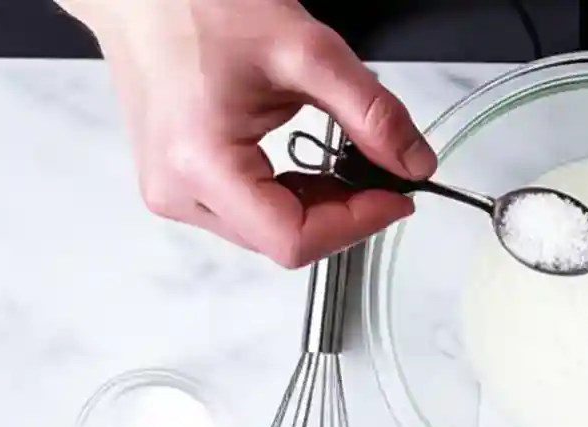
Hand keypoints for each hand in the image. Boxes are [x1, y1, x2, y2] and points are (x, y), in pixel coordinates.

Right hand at [58, 0, 435, 267]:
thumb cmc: (201, 5)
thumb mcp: (308, 52)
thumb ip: (370, 113)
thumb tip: (414, 164)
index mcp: (201, 163)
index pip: (293, 239)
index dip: (357, 224)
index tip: (397, 196)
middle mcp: (177, 192)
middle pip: (283, 242)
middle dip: (343, 215)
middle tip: (382, 176)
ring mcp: (172, 193)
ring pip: (268, 234)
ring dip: (318, 208)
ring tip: (344, 162)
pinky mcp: (177, 185)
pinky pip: (248, 214)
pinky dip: (290, 198)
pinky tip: (310, 165)